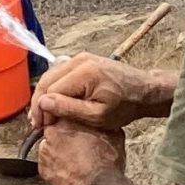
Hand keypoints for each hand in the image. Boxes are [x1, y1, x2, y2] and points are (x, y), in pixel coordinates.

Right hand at [30, 55, 172, 135]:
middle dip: (39, 102)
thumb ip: (69, 108)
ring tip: (45, 115)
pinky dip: (54, 88)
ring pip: (51, 75)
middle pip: (46, 80)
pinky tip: (55, 103)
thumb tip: (44, 103)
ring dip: (45, 95)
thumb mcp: (98, 115)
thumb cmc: (126, 106)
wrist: (146, 91)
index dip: (42, 109)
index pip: (50, 89)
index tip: (41, 127)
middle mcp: (79, 60)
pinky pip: (60, 73)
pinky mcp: (83, 60)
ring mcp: (81, 57)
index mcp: (84, 72)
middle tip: (39, 123)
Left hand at [37, 119, 126, 184]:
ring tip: (75, 162)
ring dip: (59, 153)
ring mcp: (45, 152)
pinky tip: (70, 172)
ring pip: (50, 148)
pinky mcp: (43, 169)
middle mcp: (52, 134)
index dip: (71, 123)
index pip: (62, 113)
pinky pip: (48, 165)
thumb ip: (101, 125)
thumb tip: (104, 123)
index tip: (76, 129)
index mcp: (68, 121)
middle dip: (64, 137)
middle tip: (78, 147)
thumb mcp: (112, 135)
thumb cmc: (105, 163)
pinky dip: (56, 167)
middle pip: (54, 131)